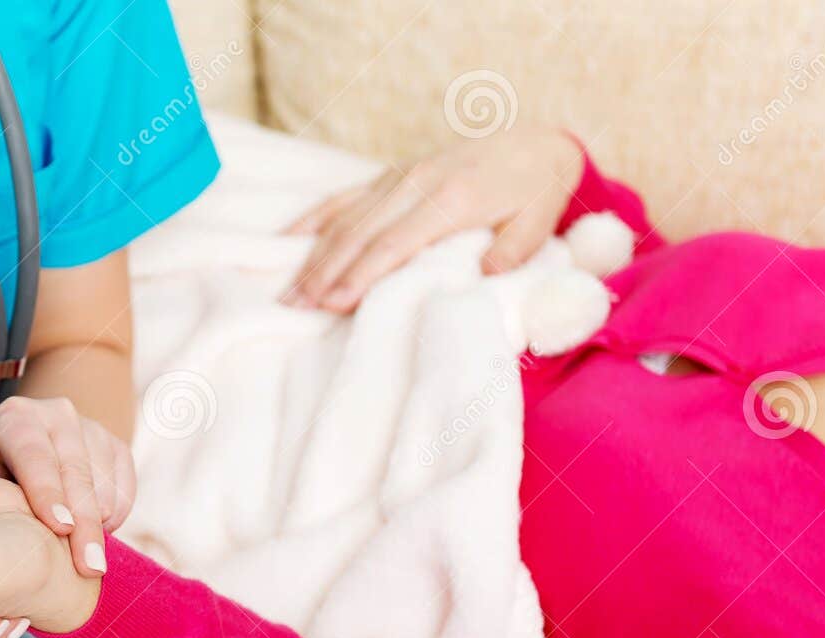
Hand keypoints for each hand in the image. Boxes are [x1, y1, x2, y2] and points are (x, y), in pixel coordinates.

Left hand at [0, 395, 135, 577]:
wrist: (22, 453)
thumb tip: (5, 553)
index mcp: (15, 418)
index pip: (34, 455)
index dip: (47, 492)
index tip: (61, 528)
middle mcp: (56, 414)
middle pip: (75, 471)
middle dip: (84, 523)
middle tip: (89, 566)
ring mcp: (90, 427)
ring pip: (104, 479)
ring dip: (100, 522)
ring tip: (86, 557)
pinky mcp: (115, 445)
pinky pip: (125, 485)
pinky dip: (117, 514)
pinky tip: (99, 532)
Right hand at [283, 129, 583, 313]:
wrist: (535, 144)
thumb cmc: (535, 192)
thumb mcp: (538, 222)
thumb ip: (511, 251)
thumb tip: (480, 275)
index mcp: (453, 197)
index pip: (395, 242)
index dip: (361, 274)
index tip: (333, 303)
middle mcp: (417, 183)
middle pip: (359, 233)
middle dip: (324, 273)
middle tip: (294, 308)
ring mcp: (399, 177)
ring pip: (345, 219)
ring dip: (313, 257)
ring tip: (288, 292)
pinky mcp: (390, 176)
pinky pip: (343, 198)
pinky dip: (313, 221)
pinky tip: (286, 241)